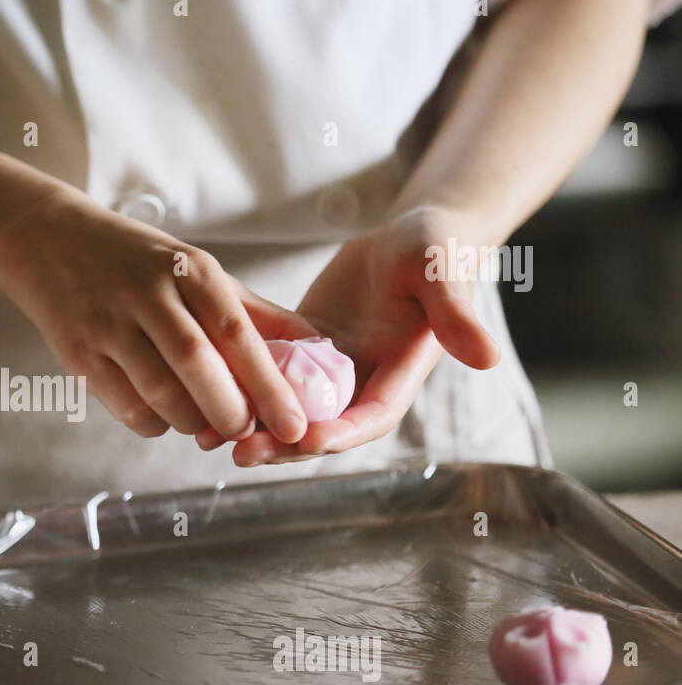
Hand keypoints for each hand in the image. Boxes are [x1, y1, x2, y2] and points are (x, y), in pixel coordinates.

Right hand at [0, 190, 318, 441]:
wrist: (47, 242)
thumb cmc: (138, 263)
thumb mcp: (195, 270)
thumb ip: (252, 313)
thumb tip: (313, 348)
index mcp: (187, 269)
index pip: (236, 333)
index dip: (269, 384)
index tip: (295, 423)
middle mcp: (147, 294)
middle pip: (197, 365)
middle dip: (229, 410)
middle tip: (245, 431)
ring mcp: (107, 325)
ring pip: (159, 393)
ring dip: (190, 421)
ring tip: (202, 423)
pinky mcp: (77, 353)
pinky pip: (125, 406)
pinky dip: (152, 423)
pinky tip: (162, 414)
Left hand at [198, 206, 501, 464]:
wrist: (408, 233)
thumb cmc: (433, 247)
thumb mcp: (441, 272)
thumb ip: (457, 314)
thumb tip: (488, 356)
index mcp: (397, 376)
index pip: (368, 419)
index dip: (337, 435)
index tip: (304, 441)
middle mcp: (361, 384)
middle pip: (319, 428)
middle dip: (281, 444)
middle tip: (239, 450)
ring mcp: (329, 373)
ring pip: (287, 411)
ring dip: (252, 426)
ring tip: (206, 435)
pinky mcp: (303, 354)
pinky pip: (268, 379)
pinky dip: (240, 389)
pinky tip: (197, 393)